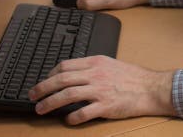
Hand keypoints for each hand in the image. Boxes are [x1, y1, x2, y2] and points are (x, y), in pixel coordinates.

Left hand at [28, 55, 175, 124]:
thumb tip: (73, 74)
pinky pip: (83, 113)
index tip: (44, 82)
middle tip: (32, 96)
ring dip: (50, 103)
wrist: (151, 87)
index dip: (50, 74)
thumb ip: (93, 67)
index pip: (65, 65)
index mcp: (96, 62)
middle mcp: (96, 74)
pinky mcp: (106, 106)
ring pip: (67, 95)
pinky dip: (72, 118)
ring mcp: (100, 90)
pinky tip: (68, 120)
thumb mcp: (111, 64)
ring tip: (40, 109)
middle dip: (42, 89)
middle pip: (61, 80)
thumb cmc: (133, 77)